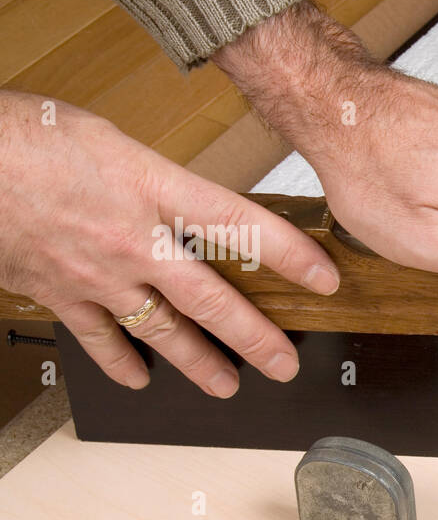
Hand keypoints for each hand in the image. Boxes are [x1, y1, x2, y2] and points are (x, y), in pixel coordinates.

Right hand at [0, 91, 339, 396]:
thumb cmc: (26, 134)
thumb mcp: (113, 140)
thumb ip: (158, 179)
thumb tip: (189, 203)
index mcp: (154, 189)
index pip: (242, 226)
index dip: (291, 255)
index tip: (325, 277)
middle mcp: (136, 241)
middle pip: (212, 300)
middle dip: (255, 338)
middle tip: (284, 364)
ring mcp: (98, 275)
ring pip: (164, 330)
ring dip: (200, 363)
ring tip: (227, 385)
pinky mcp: (61, 294)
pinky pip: (100, 340)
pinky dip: (121, 363)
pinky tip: (139, 379)